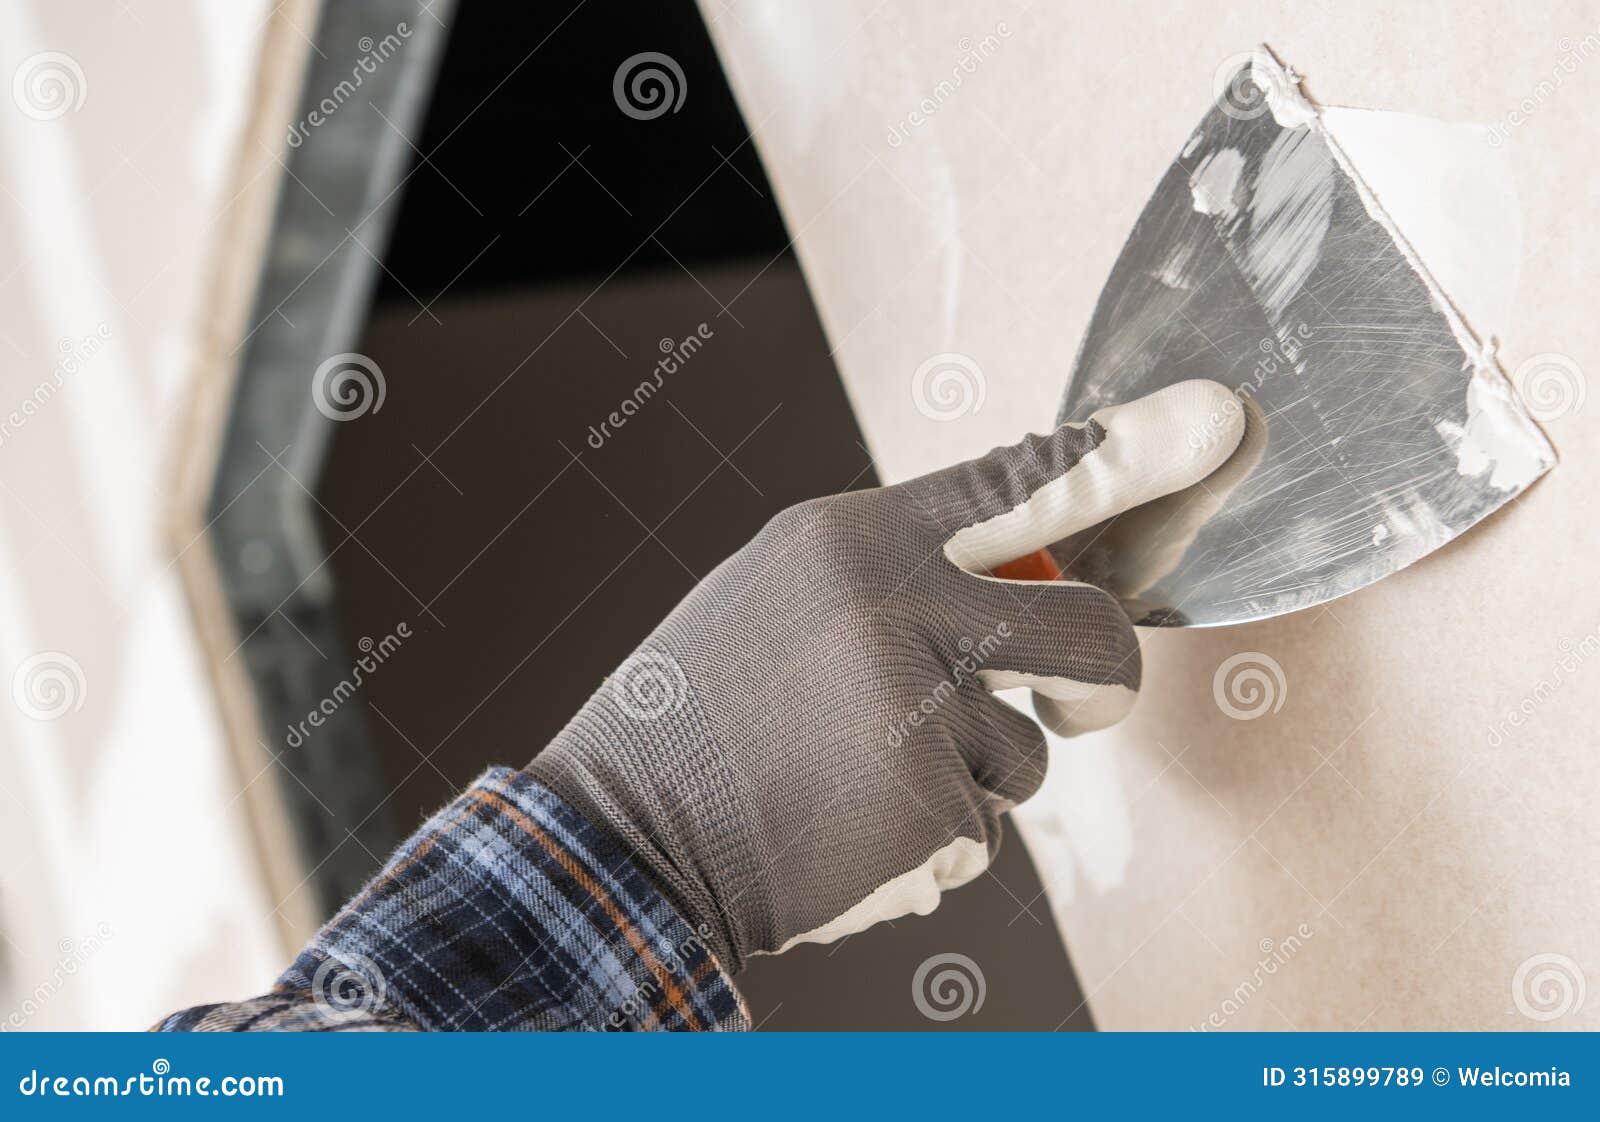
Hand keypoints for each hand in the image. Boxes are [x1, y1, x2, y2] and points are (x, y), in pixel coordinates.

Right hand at [529, 380, 1244, 970]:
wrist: (629, 831)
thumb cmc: (704, 709)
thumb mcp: (783, 592)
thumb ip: (894, 570)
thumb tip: (1012, 572)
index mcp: (858, 538)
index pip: (1018, 480)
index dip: (1127, 451)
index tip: (1213, 421)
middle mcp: (902, 607)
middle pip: (1092, 632)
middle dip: (1106, 683)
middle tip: (1081, 707)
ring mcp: (921, 710)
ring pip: (1028, 756)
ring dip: (969, 780)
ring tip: (862, 781)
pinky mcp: (931, 809)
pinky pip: (978, 828)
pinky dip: (931, 839)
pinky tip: (849, 830)